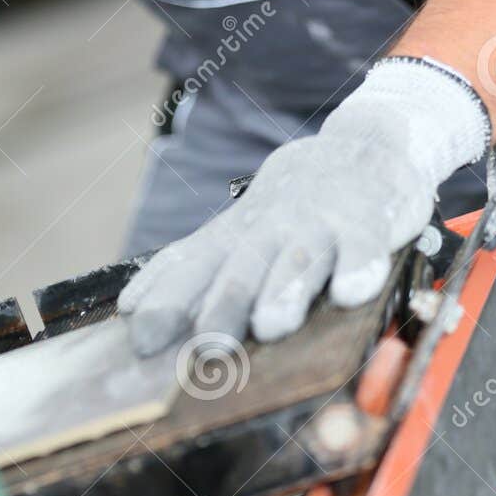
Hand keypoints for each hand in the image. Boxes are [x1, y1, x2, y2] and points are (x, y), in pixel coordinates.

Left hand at [119, 57, 489, 353]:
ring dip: (282, 291)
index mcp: (232, 239)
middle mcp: (268, 231)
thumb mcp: (238, 232)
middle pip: (240, 270)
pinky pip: (362, 247)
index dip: (165, 302)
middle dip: (221, 307)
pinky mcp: (364, 222)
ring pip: (297, 260)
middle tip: (206, 347)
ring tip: (272, 325)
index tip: (141, 339)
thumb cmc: (290, 206)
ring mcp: (316, 225)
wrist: (360, 148)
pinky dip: (357, 268)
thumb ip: (193, 269)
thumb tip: (131, 312)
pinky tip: (350, 293)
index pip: (189, 268)